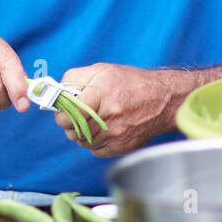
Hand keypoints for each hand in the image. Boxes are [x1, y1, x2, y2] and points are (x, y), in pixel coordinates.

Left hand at [54, 63, 175, 157]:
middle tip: (78, 114)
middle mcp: (109, 114)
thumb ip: (75, 80)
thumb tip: (57, 94)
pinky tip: (105, 129)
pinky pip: (95, 150)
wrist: (163, 100)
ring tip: (95, 120)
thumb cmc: (131, 83)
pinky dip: (95, 142)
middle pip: (72, 129)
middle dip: (70, 123)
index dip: (62, 112)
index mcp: (102, 92)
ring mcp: (116, 133)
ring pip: (82, 141)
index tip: (64, 109)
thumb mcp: (102, 70)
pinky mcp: (121, 146)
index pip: (69, 111)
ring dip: (83, 132)